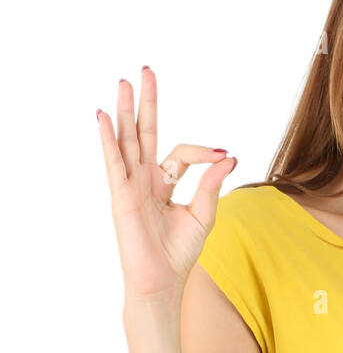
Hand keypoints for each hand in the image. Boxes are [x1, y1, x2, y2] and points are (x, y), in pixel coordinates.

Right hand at [98, 67, 235, 303]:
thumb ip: (212, 184)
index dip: (203, 152)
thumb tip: (229, 157)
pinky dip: (108, 140)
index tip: (225, 157)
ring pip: (127, 141)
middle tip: (145, 72)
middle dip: (145, 103)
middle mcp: (144, 180)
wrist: (162, 281)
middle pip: (144, 133)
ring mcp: (130, 186)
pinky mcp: (121, 196)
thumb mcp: (203, 214)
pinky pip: (114, 163)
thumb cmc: (179, 253)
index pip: (181, 152)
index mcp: (163, 183)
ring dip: (125, 111)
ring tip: (124, 82)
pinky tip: (103, 117)